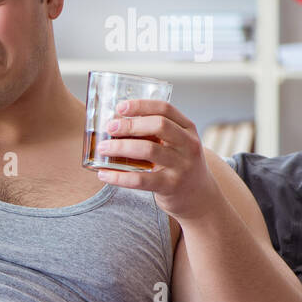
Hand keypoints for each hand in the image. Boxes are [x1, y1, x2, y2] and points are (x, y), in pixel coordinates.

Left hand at [93, 99, 220, 222]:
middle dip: (130, 125)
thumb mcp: (175, 144)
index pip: (165, 109)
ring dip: (121, 147)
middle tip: (109, 128)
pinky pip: (141, 180)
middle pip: (159, 125)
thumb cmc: (178, 164)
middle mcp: (188, 144)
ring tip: (102, 148)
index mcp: (187, 129)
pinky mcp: (171, 186)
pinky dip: (119, 177)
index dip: (141, 105)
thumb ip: (155, 132)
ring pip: (149, 150)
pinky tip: (103, 174)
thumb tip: (115, 122)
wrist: (199, 196)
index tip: (120, 106)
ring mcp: (181, 166)